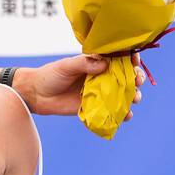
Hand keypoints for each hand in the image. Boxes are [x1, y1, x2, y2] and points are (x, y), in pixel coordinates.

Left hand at [16, 53, 144, 117]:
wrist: (37, 95)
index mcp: (96, 63)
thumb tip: (104, 64)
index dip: (130, 59)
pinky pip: (112, 111)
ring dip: (133, 96)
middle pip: (126, 77)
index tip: (135, 61)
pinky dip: (122, 114)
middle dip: (136, 79)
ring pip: (122, 94)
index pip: (119, 59)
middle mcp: (101, 77)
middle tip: (137, 82)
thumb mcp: (66, 66)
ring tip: (135, 99)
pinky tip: (127, 115)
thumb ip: (84, 63)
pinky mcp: (95, 107)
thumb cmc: (51, 75)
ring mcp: (100, 93)